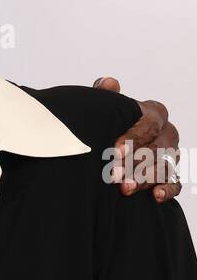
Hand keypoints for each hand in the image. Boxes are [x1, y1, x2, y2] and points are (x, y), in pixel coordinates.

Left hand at [94, 76, 180, 201]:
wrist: (106, 150)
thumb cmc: (109, 126)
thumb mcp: (104, 110)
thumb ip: (105, 96)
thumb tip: (109, 83)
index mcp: (154, 114)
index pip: (150, 123)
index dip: (133, 137)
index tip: (115, 150)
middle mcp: (166, 133)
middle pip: (159, 147)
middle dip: (136, 163)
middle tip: (114, 175)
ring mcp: (170, 155)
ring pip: (165, 166)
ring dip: (146, 179)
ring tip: (125, 189)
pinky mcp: (170, 175)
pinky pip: (175, 182)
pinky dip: (167, 189)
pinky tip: (156, 196)